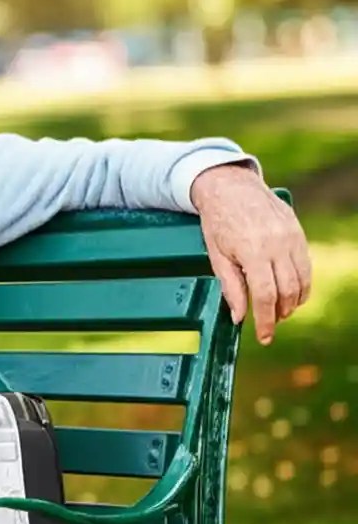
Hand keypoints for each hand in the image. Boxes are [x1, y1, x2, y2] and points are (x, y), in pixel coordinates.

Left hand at [191, 164, 311, 344]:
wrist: (230, 186)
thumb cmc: (217, 222)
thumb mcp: (216, 256)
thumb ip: (230, 287)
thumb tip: (239, 317)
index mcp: (253, 251)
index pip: (265, 295)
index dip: (266, 320)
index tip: (264, 337)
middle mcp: (277, 245)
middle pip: (287, 291)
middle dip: (280, 313)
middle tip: (270, 325)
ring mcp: (291, 237)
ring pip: (302, 280)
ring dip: (293, 301)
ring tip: (279, 311)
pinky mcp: (298, 232)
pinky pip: (306, 265)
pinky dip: (302, 283)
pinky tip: (290, 293)